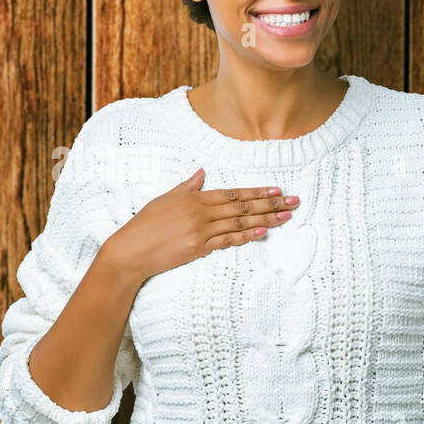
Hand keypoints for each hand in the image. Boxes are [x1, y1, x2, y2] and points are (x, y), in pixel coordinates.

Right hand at [105, 168, 298, 283]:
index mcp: (194, 198)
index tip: (276, 190)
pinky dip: (246, 236)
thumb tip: (202, 172)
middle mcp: (200, 212)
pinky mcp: (199, 249)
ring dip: (266, 220)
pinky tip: (263, 232)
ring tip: (286, 217)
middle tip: (293, 202)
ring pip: (239, 223)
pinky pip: (228, 241)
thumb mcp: (165, 199)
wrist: (130, 250)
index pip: (233, 194)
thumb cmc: (145, 225)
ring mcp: (201, 231)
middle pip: (242, 207)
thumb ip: (187, 187)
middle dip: (270, 204)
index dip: (256, 192)